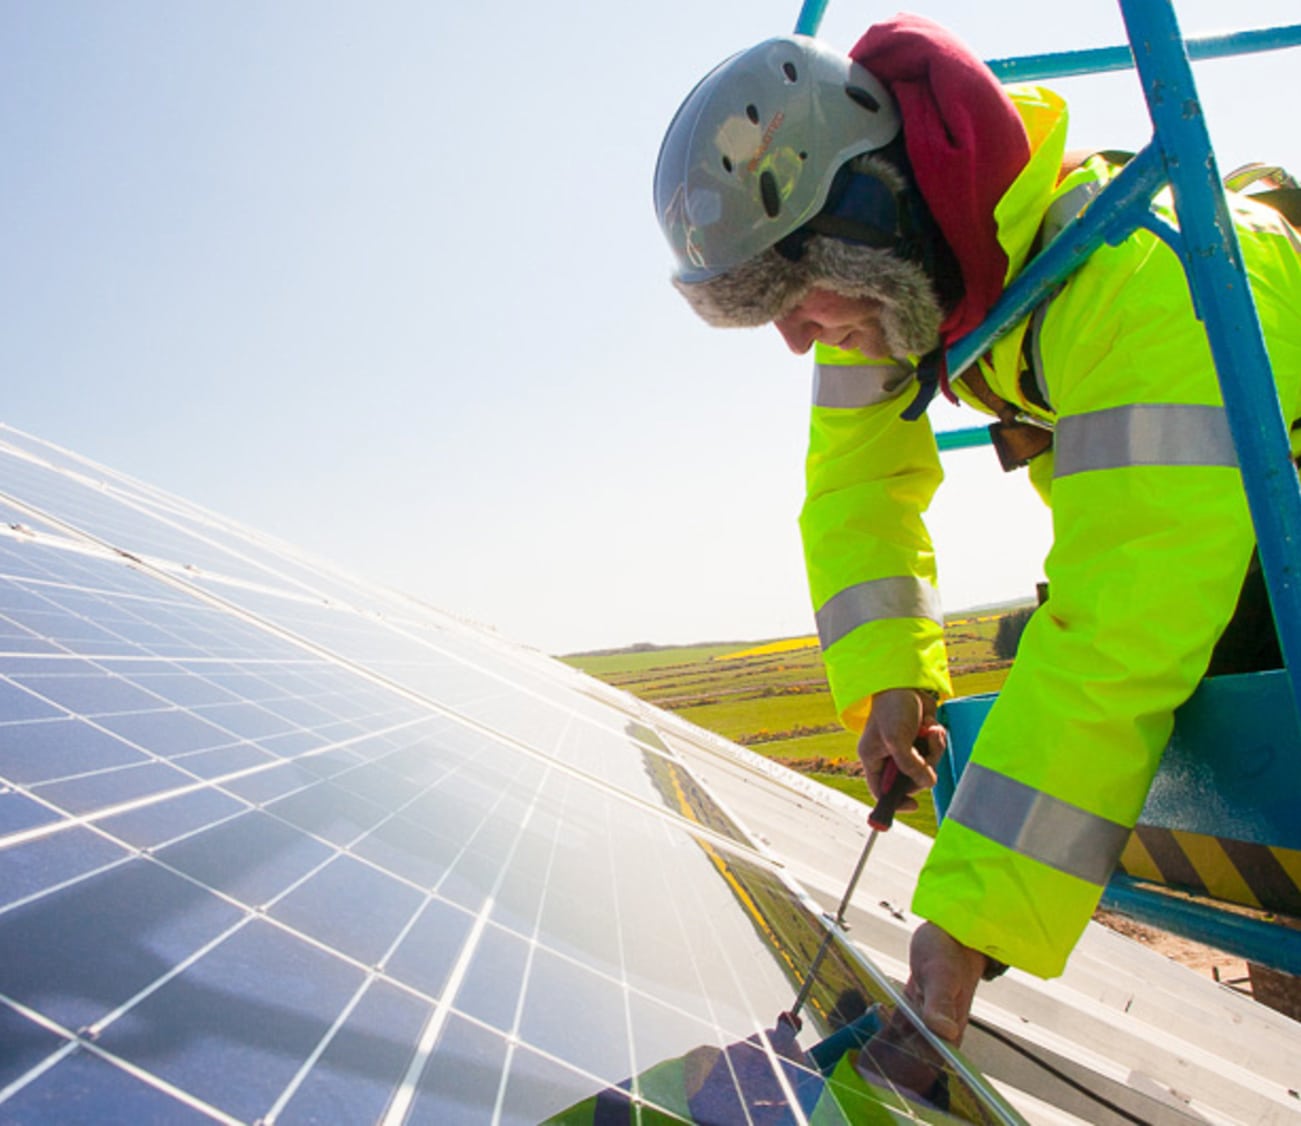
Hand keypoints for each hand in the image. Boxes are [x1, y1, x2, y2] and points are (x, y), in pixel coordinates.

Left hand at [855, 923, 986, 1096]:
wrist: (952, 931)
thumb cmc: (952, 949)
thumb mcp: (942, 973)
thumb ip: (941, 1002)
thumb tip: (945, 1030)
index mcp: (951, 1029)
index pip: (931, 1063)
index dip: (912, 1077)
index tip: (888, 1084)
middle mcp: (940, 1030)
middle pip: (916, 1059)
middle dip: (893, 1069)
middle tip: (865, 1074)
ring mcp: (927, 1019)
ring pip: (905, 1045)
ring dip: (886, 1053)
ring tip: (861, 1064)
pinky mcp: (916, 1007)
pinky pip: (899, 1027)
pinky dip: (885, 1034)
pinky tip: (868, 1040)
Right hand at [856, 688, 946, 812]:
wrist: (906, 681)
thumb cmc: (892, 707)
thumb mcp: (897, 739)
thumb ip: (910, 766)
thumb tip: (927, 782)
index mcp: (873, 758)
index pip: (880, 790)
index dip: (895, 801)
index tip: (912, 805)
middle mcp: (888, 756)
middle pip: (909, 781)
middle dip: (922, 768)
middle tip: (925, 757)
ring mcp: (906, 748)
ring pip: (926, 766)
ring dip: (933, 751)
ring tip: (930, 732)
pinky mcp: (920, 739)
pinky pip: (935, 751)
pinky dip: (937, 740)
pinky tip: (932, 725)